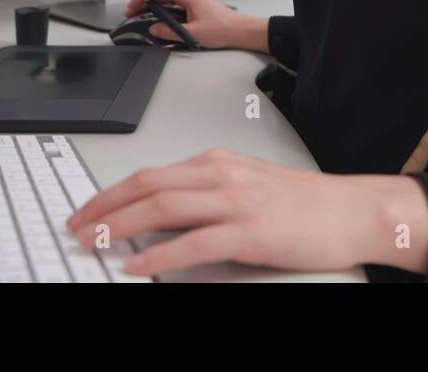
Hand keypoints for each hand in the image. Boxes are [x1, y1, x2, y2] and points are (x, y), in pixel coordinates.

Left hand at [64, 147, 427, 276]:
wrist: (352, 211)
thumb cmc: (304, 204)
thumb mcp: (246, 187)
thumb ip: (205, 195)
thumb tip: (159, 216)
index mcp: (217, 162)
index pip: (150, 173)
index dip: (110, 193)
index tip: (86, 210)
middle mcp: (221, 174)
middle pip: (147, 185)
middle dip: (103, 206)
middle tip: (75, 226)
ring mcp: (236, 201)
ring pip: (163, 207)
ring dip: (119, 226)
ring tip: (93, 243)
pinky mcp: (251, 231)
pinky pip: (194, 242)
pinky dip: (160, 254)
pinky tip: (138, 266)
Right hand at [123, 0, 264, 50]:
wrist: (240, 30)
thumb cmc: (223, 29)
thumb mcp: (192, 33)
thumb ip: (169, 31)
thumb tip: (154, 28)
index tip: (132, 6)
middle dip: (143, 1)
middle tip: (132, 12)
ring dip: (153, 5)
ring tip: (142, 16)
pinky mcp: (195, 6)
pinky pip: (174, 3)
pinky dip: (163, 9)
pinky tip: (159, 19)